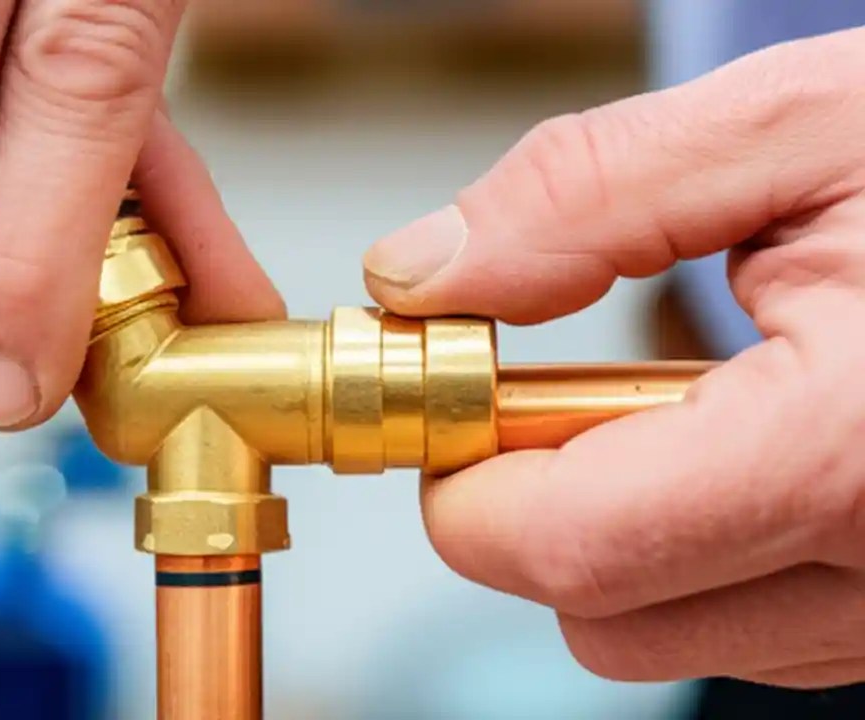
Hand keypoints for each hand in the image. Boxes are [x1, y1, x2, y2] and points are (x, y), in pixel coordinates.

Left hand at [363, 28, 864, 688]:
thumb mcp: (794, 127)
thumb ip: (587, 199)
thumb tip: (424, 276)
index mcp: (852, 448)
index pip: (571, 550)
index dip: (469, 482)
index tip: (454, 403)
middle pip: (601, 614)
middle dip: (538, 506)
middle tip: (555, 388)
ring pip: (671, 633)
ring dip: (625, 529)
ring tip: (686, 398)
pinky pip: (754, 623)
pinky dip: (708, 546)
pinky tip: (751, 442)